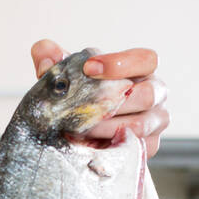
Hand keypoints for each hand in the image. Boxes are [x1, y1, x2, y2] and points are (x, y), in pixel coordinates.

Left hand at [30, 39, 170, 158]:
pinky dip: (110, 147)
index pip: (146, 59)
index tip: (88, 68)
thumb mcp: (68, 77)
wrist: (84, 131)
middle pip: (147, 94)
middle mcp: (155, 93)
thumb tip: (43, 51)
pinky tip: (89, 146)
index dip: (120, 63)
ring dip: (106, 127)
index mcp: (142, 70)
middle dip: (110, 102)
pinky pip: (134, 148)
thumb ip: (54, 60)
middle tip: (79, 108)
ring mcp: (155, 121)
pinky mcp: (149, 146)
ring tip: (80, 129)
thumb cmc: (83, 96)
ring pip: (141, 124)